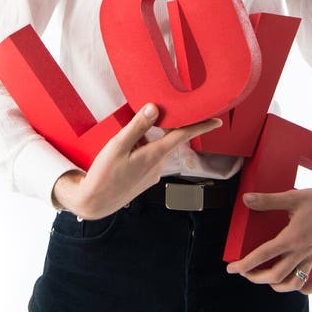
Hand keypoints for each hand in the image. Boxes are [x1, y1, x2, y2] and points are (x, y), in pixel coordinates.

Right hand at [52, 103, 221, 219]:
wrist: (94, 204)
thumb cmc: (104, 175)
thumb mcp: (117, 146)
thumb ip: (137, 126)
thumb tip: (155, 108)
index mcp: (155, 155)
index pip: (183, 136)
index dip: (201, 127)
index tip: (217, 121)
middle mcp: (158, 165)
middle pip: (166, 138)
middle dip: (158, 128)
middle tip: (146, 119)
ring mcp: (152, 174)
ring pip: (154, 148)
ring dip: (143, 141)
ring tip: (121, 144)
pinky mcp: (145, 180)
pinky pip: (148, 158)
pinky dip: (139, 151)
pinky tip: (123, 154)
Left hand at [226, 181, 311, 293]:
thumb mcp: (292, 197)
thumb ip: (268, 200)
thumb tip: (246, 200)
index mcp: (292, 238)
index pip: (262, 256)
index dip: (245, 264)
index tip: (232, 268)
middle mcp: (302, 253)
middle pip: (275, 276)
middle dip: (256, 277)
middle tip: (245, 272)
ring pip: (294, 284)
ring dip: (277, 285)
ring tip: (266, 278)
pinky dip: (304, 288)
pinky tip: (296, 284)